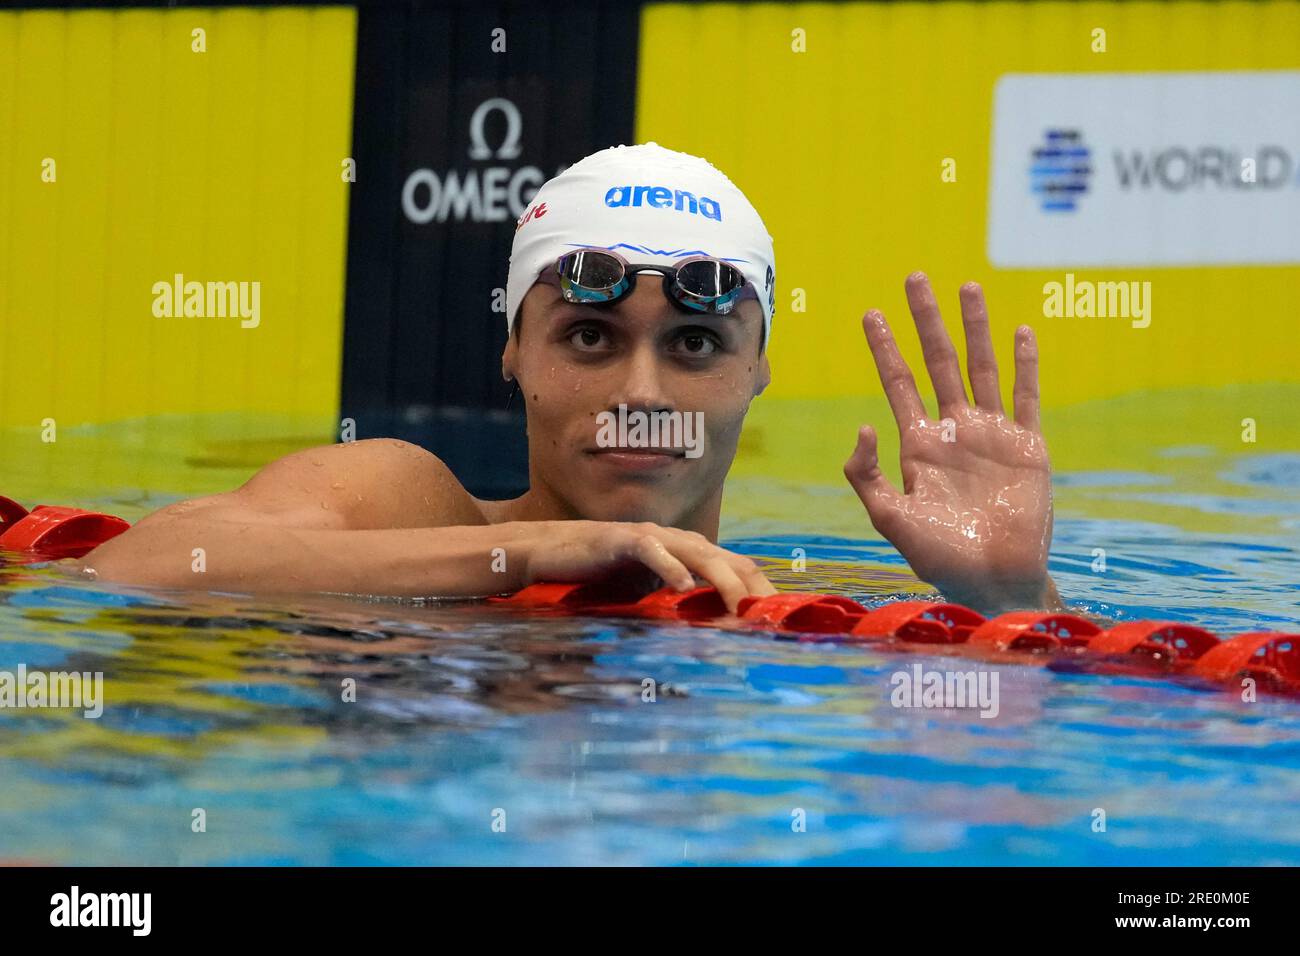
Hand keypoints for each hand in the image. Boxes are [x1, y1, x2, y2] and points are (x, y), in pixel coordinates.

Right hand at [521, 520, 776, 612]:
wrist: (549, 553)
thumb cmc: (599, 575)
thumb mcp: (645, 595)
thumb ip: (675, 606)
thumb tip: (706, 638)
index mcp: (686, 552)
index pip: (735, 566)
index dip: (760, 588)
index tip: (778, 616)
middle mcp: (676, 540)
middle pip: (728, 559)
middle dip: (753, 586)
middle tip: (769, 616)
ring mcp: (652, 537)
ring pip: (698, 553)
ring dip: (721, 579)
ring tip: (739, 605)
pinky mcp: (622, 539)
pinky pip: (652, 550)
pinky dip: (669, 567)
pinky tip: (681, 586)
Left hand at [843, 273, 1061, 614]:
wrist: (994, 580)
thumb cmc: (940, 558)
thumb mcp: (890, 519)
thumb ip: (868, 477)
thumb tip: (864, 425)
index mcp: (919, 446)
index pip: (899, 384)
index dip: (885, 348)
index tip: (870, 313)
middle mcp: (954, 432)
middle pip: (938, 362)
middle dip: (926, 321)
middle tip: (915, 278)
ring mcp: (991, 435)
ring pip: (982, 368)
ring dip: (975, 328)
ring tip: (968, 287)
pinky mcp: (1028, 446)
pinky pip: (1027, 397)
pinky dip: (1025, 365)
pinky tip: (1022, 332)